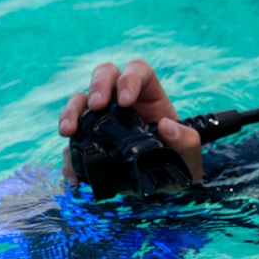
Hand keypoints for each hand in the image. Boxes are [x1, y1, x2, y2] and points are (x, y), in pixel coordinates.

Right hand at [58, 59, 201, 183]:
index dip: (129, 78)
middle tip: (96, 105)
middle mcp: (123, 102)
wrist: (166, 186)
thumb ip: (187, 141)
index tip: (125, 100)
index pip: (138, 71)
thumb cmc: (179, 162)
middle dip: (97, 86)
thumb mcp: (190, 155)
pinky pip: (73, 141)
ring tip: (68, 131)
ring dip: (71, 111)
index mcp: (150, 96)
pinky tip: (73, 172)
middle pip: (105, 75)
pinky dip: (69, 154)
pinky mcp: (89, 142)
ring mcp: (103, 120)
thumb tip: (167, 125)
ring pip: (81, 100)